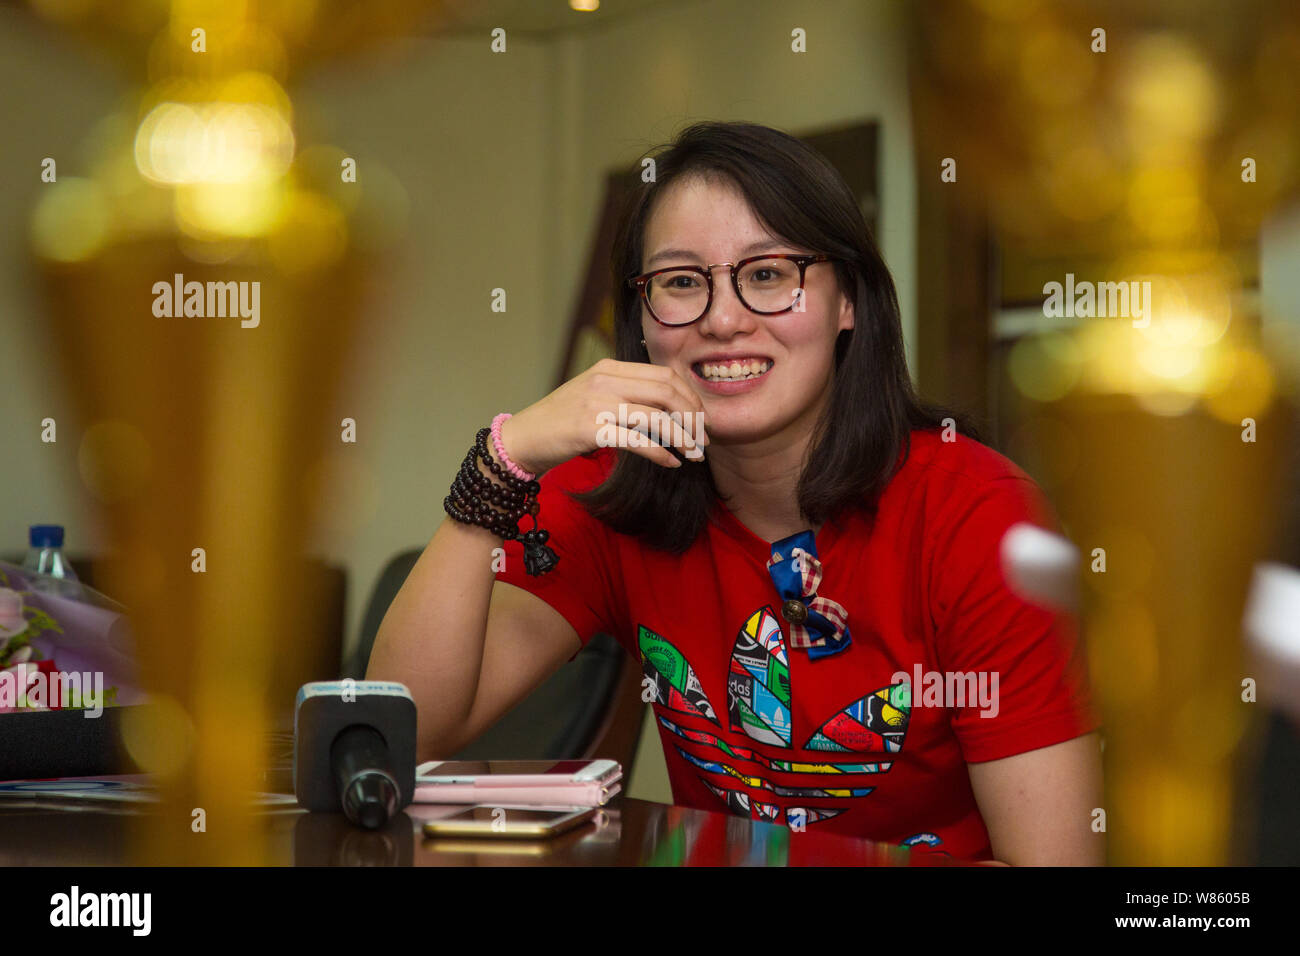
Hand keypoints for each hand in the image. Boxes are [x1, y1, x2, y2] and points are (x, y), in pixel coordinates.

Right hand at [499, 358, 707, 475]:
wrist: (522, 439)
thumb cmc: (560, 422)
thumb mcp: (594, 395)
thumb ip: (625, 393)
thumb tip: (668, 406)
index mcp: (609, 367)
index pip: (665, 374)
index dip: (691, 397)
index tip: (702, 419)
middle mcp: (604, 380)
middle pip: (667, 392)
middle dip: (693, 417)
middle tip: (704, 440)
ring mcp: (596, 404)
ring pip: (656, 417)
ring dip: (682, 438)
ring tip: (694, 455)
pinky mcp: (590, 430)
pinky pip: (638, 441)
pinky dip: (661, 454)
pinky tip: (672, 463)